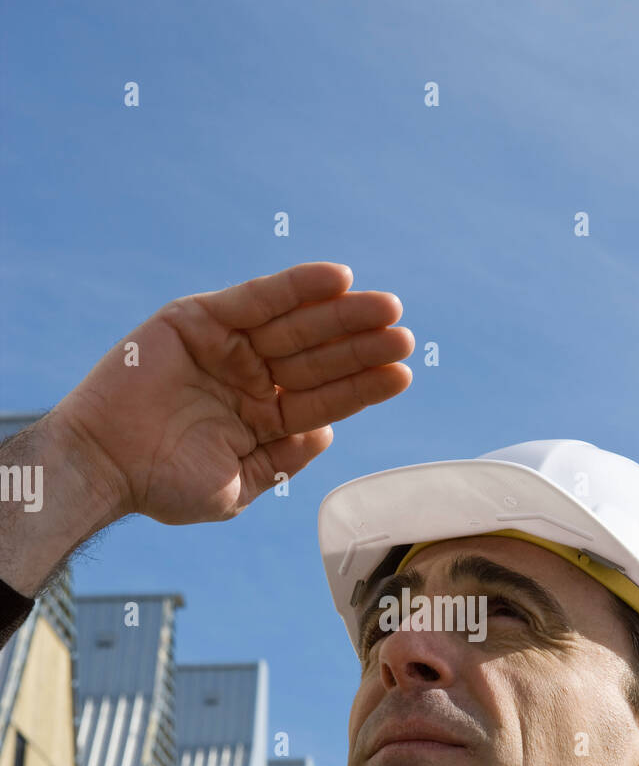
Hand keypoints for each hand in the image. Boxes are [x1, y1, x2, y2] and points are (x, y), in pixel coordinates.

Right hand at [51, 261, 413, 523]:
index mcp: (262, 420)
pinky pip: (257, 298)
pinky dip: (296, 286)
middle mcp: (250, 379)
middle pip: (319, 358)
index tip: (403, 375)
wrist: (106, 466)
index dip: (364, 386)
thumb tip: (326, 431)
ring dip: (342, 314)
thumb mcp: (237, 486)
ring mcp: (228, 347)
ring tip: (386, 308)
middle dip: (361, 347)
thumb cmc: (164, 486)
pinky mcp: (201, 319)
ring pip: (296, 325)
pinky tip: (338, 279)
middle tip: (405, 337)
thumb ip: (282, 460)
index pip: (324, 398)